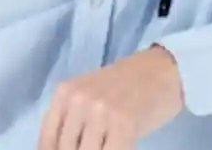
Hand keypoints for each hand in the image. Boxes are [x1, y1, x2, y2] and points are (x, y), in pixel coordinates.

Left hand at [37, 45, 183, 149]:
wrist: (165, 70)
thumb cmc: (128, 86)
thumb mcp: (90, 97)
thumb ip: (73, 122)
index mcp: (65, 93)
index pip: (47, 141)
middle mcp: (78, 100)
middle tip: (97, 148)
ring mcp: (100, 111)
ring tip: (108, 147)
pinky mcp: (123, 123)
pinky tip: (122, 148)